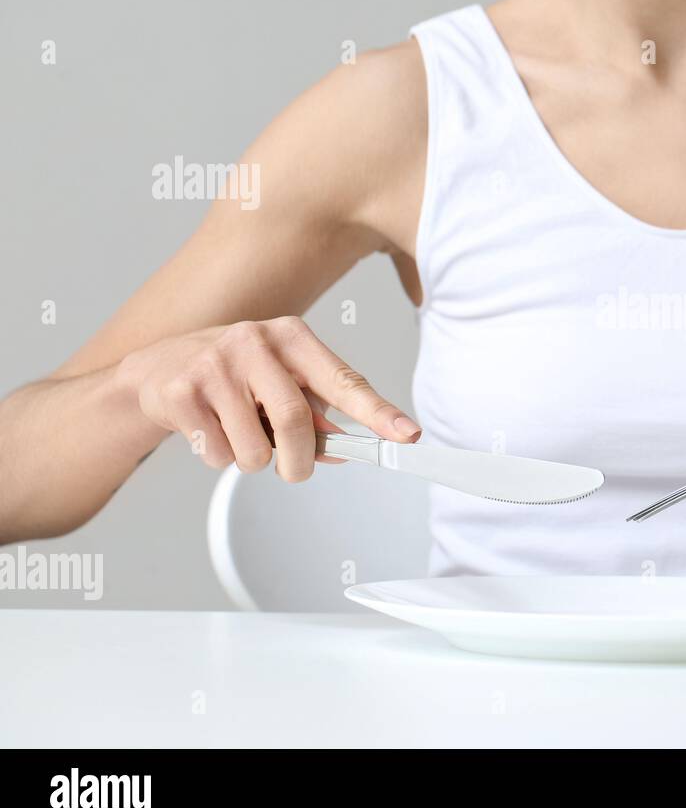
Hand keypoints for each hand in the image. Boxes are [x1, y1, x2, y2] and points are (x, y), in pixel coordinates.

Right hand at [116, 316, 419, 481]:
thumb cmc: (233, 374)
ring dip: (253, 459)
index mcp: (291, 336)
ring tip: (237, 433)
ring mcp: (214, 364)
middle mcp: (254, 341)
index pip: (344, 380)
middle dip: (298, 461)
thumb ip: (314, 413)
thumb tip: (345, 449)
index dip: (377, 412)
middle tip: (294, 471)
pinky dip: (220, 457)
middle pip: (296, 422)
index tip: (407, 435)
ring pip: (255, 449)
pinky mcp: (180, 392)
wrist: (156, 369)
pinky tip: (207, 429)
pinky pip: (218, 454)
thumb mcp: (278, 380)